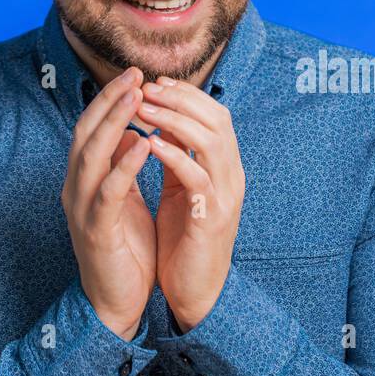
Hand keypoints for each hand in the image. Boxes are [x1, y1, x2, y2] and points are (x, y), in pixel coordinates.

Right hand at [61, 66, 157, 338]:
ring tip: (137, 98)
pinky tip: (143, 144)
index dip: (111, 100)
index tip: (136, 74)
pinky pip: (108, 192)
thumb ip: (123, 167)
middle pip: (86, 133)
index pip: (93, 129)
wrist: (118, 304)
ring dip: (114, 123)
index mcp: (86, 181)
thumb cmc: (125, 250)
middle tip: (135, 74)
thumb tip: (131, 130)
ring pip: (91, 156)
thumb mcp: (126, 200)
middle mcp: (77, 190)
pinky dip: (124, 165)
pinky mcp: (97, 231)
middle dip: (110, 101)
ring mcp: (83, 209)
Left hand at [138, 76, 244, 330]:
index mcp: (223, 168)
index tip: (153, 82)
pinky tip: (150, 146)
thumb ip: (178, 157)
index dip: (186, 94)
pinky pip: (197, 178)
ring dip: (175, 120)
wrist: (196, 293)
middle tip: (146, 86)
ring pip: (212, 142)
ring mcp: (224, 197)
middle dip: (181, 98)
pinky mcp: (211, 219)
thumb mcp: (180, 190)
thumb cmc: (185, 242)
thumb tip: (162, 121)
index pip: (215, 114)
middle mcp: (231, 177)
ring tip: (144, 108)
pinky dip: (175, 157)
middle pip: (218, 119)